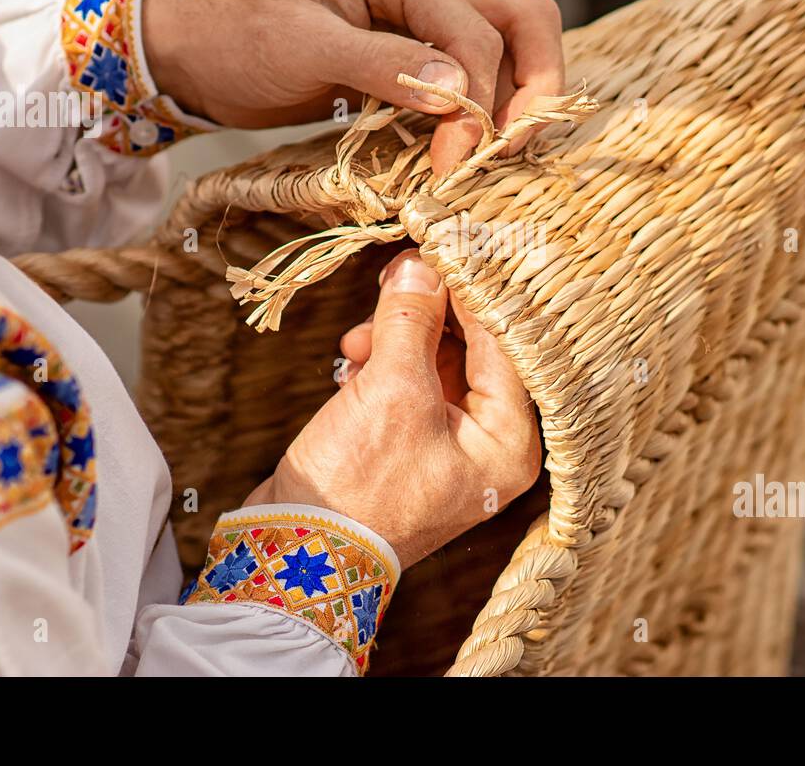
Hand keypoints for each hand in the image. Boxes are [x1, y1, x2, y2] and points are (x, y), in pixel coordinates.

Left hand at [141, 0, 564, 175]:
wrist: (191, 44)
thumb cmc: (235, 38)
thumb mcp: (303, 49)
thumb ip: (385, 65)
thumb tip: (461, 95)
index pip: (480, 33)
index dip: (482, 104)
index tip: (456, 165)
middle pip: (523, 20)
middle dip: (533, 88)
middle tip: (509, 153)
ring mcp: (421, 10)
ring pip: (508, 43)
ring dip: (513, 99)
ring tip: (492, 156)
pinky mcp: (412, 44)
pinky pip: (474, 67)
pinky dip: (484, 105)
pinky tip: (467, 144)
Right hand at [242, 249, 540, 567]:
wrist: (296, 554)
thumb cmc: (357, 485)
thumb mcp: (391, 388)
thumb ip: (411, 320)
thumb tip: (422, 267)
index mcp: (508, 442)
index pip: (505, 345)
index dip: (472, 293)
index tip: (443, 250)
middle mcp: (488, 446)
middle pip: (472, 351)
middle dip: (428, 315)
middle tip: (395, 279)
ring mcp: (447, 448)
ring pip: (434, 363)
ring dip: (398, 338)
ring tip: (359, 337)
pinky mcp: (406, 446)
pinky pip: (407, 386)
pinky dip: (383, 365)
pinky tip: (354, 359)